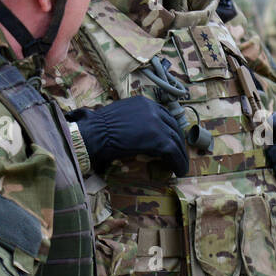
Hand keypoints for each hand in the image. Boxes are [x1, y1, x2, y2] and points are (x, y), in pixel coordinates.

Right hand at [67, 95, 187, 176]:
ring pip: (176, 141)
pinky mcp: (159, 140)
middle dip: (178, 142)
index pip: (165, 116)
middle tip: (179, 154)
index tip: (172, 140)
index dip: (170, 129)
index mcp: (144, 103)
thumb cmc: (98, 128)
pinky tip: (179, 172)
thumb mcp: (120, 116)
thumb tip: (140, 132)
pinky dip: (178, 163)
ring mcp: (158, 124)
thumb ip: (134, 119)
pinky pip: (174, 152)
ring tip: (181, 167)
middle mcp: (154, 110)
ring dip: (181, 156)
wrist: (94, 134)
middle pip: (173, 128)